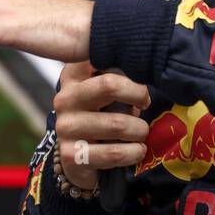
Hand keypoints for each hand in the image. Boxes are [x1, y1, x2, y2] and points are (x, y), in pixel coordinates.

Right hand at [52, 61, 149, 192]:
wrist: (79, 157)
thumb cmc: (102, 114)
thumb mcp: (105, 88)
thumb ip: (119, 72)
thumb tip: (149, 65)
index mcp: (73, 75)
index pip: (101, 56)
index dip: (126, 65)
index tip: (137, 79)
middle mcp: (65, 98)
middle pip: (109, 85)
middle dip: (138, 95)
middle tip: (145, 104)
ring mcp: (66, 127)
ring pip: (118, 124)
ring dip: (139, 130)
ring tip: (140, 133)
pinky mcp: (71, 155)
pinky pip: (115, 152)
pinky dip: (134, 152)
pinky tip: (137, 150)